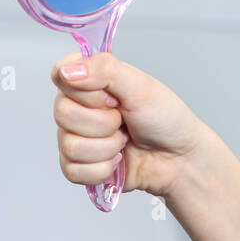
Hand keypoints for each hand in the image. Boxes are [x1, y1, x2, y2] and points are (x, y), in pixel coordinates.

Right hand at [52, 51, 205, 199]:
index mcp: (88, 80)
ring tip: (124, 141)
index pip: (60, 76)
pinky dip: (103, 169)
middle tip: (124, 120)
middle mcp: (77, 107)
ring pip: (70, 145)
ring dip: (107, 147)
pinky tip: (117, 161)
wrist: (179, 158)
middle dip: (103, 123)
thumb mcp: (139, 85)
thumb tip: (68, 70)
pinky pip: (73, 171)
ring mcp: (74, 137)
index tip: (112, 97)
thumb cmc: (164, 118)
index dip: (86, 90)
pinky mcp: (78, 166)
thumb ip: (104, 70)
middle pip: (63, 114)